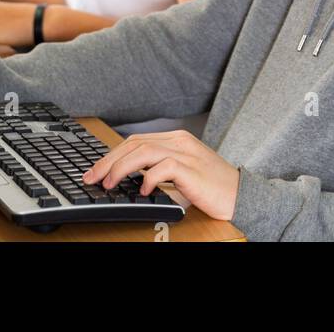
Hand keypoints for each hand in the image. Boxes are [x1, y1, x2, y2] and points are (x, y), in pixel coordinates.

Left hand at [82, 130, 239, 220]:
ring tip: (108, 184)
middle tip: (91, 178)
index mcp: (176, 139)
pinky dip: (148, 178)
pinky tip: (142, 190)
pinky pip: (163, 167)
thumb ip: (158, 169)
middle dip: (108, 161)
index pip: (135, 140)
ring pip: (143, 151)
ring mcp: (186, 153)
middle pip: (134, 143)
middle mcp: (179, 141)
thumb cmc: (213, 187)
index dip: (111, 155)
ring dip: (120, 168)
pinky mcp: (192, 169)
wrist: (242, 194)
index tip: (95, 171)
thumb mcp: (181, 174)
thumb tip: (129, 178)